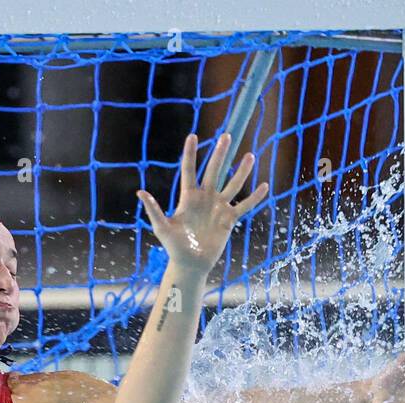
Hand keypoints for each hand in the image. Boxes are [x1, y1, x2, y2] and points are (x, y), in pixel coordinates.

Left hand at [137, 132, 268, 274]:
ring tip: (250, 156)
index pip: (189, 170)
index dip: (190, 154)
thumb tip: (141, 192)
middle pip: (214, 171)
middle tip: (227, 136)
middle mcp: (205, 198)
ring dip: (242, 171)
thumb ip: (154, 210)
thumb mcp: (162, 228)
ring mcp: (218, 207)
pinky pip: (244, 206)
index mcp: (188, 197)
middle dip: (220, 154)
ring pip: (233, 184)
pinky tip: (264, 186)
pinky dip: (254, 197)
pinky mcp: (229, 219)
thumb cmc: (174, 246)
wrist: (191, 264)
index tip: (192, 136)